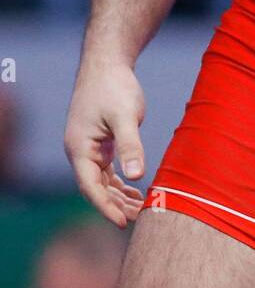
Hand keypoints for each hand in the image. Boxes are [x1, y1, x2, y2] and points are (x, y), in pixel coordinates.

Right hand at [64, 59, 146, 227]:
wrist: (107, 63)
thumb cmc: (114, 87)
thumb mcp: (125, 116)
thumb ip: (130, 145)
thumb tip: (136, 176)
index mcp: (79, 148)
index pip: (90, 187)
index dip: (106, 207)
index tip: (122, 223)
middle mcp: (80, 152)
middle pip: (97, 188)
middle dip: (116, 205)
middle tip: (141, 219)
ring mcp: (89, 148)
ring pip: (103, 181)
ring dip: (120, 196)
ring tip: (141, 210)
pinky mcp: (100, 142)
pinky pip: (108, 170)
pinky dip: (121, 182)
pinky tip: (136, 191)